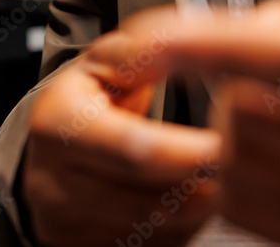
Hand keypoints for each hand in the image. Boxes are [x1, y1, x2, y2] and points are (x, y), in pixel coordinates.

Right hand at [23, 33, 220, 246]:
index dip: (185, 152)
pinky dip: (172, 229)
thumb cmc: (87, 98)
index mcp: (56, 120)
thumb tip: (170, 51)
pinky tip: (178, 202)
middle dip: (196, 185)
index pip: (133, 149)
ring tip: (208, 181)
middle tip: (232, 168)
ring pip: (148, 228)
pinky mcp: (71, 245)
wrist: (50, 143)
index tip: (223, 146)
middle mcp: (48, 177)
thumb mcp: (105, 62)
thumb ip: (139, 54)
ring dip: (190, 211)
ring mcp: (58, 218)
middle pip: (145, 197)